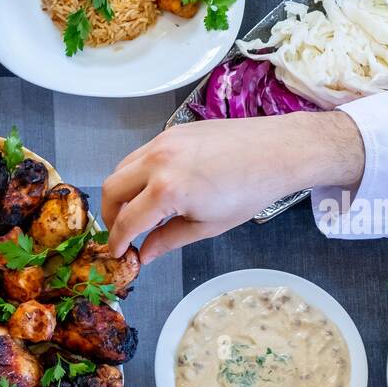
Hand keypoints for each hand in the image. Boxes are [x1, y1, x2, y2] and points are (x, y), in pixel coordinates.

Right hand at [101, 111, 365, 259]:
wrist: (277, 150)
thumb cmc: (249, 190)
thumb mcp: (207, 225)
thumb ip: (168, 240)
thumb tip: (145, 254)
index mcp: (166, 190)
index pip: (126, 221)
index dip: (117, 241)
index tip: (117, 252)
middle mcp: (157, 161)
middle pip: (111, 188)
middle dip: (110, 214)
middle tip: (121, 231)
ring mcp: (163, 142)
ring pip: (122, 167)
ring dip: (121, 191)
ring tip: (136, 210)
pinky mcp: (172, 132)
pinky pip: (140, 154)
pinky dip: (137, 173)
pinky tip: (154, 188)